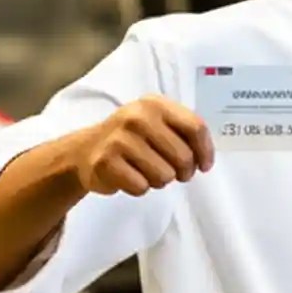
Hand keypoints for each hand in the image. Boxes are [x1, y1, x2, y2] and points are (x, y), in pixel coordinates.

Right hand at [72, 96, 214, 196]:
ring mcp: (119, 139)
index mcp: (155, 104)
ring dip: (160, 180)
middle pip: (183, 156)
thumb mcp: (157, 123)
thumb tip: (204, 160)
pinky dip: (140, 187)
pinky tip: (130, 176)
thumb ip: (183, 133)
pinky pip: (141, 187)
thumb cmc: (133, 138)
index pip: (195, 127)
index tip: (205, 166)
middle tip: (175, 173)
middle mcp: (136, 117)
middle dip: (184, 172)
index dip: (205, 151)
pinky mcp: (106, 162)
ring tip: (147, 171)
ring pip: (164, 176)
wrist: (86, 149)